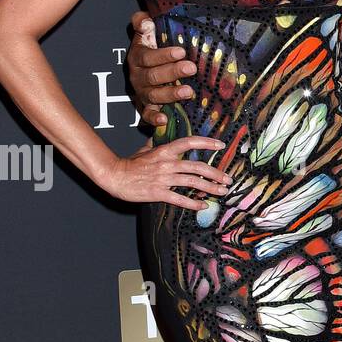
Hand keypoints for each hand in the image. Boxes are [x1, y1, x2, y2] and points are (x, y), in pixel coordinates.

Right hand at [96, 136, 229, 211]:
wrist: (114, 176)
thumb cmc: (130, 163)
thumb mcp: (146, 149)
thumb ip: (159, 144)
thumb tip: (165, 135)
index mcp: (165, 151)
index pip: (189, 142)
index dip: (206, 142)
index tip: (221, 145)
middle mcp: (167, 163)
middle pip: (197, 166)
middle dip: (215, 173)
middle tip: (228, 179)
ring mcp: (163, 178)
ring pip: (192, 182)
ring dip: (210, 187)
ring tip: (222, 191)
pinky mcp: (158, 193)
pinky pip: (179, 198)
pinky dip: (193, 203)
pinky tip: (203, 205)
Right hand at [128, 11, 196, 128]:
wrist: (146, 66)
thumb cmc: (153, 46)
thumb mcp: (147, 32)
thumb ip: (142, 22)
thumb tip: (145, 21)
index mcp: (138, 57)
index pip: (148, 56)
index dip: (163, 55)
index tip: (181, 51)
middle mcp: (138, 76)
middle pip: (153, 76)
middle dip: (173, 72)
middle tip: (191, 68)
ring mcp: (142, 92)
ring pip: (153, 95)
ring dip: (170, 94)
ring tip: (188, 92)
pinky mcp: (146, 106)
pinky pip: (147, 114)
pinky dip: (154, 118)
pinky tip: (164, 120)